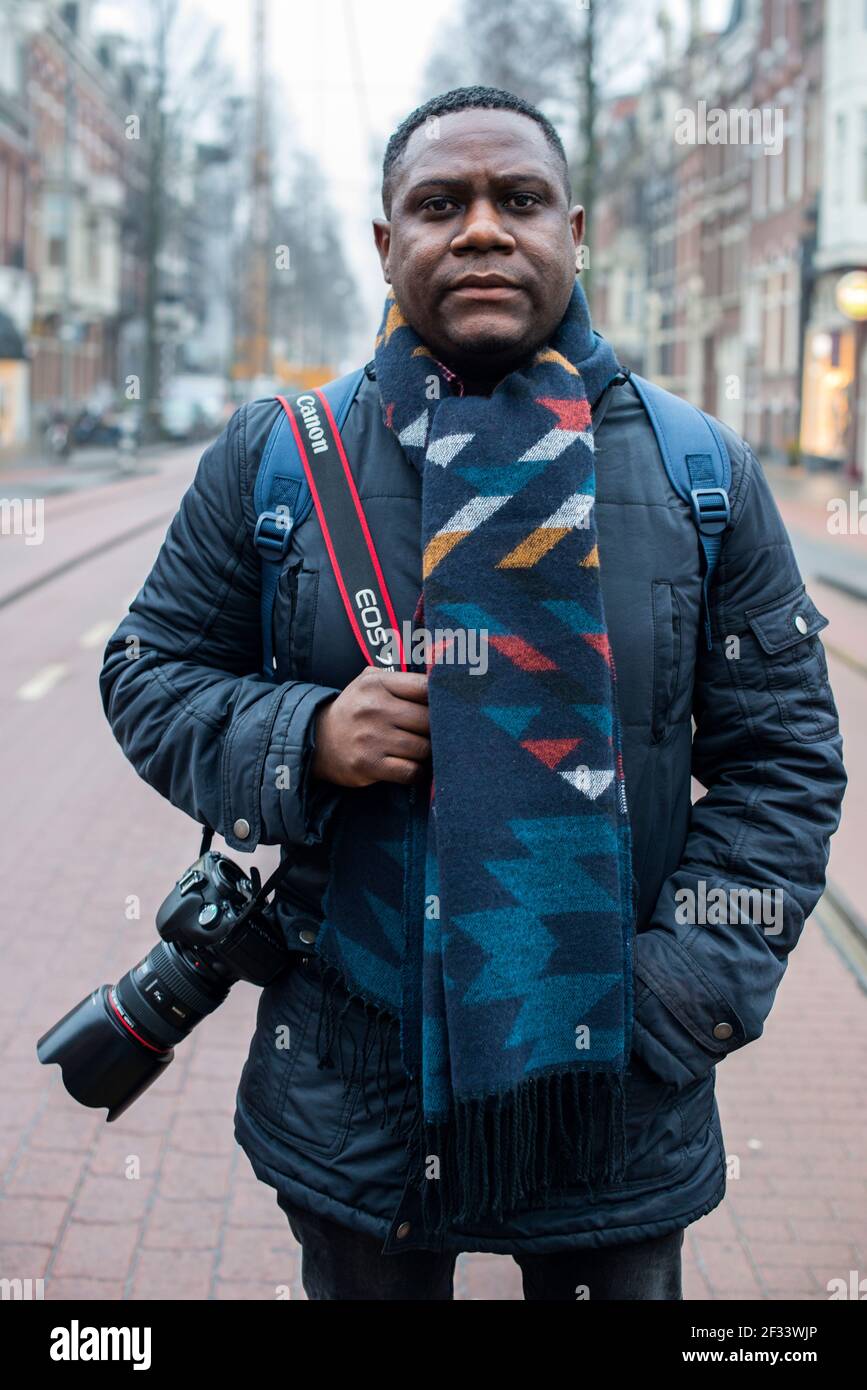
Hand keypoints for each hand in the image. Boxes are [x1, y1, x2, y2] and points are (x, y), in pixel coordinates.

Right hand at [312, 667, 429, 787]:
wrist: (317, 740)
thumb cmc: (354, 710)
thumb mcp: (368, 682)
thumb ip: (400, 678)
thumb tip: (439, 680)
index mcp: (376, 684)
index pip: (425, 687)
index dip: (441, 699)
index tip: (445, 707)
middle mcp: (374, 708)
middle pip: (429, 720)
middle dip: (436, 729)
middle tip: (434, 733)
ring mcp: (371, 737)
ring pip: (423, 748)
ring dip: (426, 752)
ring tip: (419, 750)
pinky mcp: (369, 764)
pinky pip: (411, 771)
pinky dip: (416, 772)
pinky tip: (411, 766)